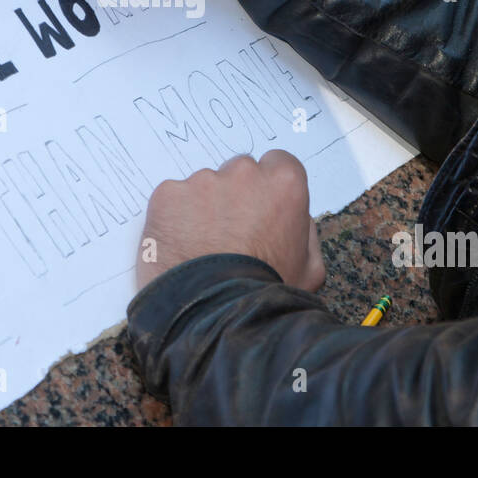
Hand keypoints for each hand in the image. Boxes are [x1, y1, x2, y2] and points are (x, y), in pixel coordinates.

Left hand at [136, 149, 325, 291]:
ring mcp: (202, 181)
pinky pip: (173, 201)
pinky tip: (181, 248)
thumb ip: (305, 231)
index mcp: (283, 183)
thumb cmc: (265, 293)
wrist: (215, 314)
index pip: (278, 163)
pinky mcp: (167, 194)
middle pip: (238, 172)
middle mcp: (243, 172)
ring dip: (202, 209)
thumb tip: (296, 218)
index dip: (269, 188)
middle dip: (235, 196)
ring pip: (203, 187)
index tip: (261, 208)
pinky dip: (174, 219)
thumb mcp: (310, 268)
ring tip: (202, 249)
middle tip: (230, 234)